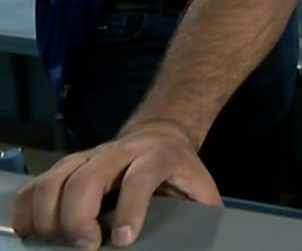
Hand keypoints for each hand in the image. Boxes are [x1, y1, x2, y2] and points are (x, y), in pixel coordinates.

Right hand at [12, 120, 220, 249]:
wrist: (161, 135)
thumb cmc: (179, 171)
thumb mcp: (199, 187)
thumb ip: (201, 210)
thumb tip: (202, 236)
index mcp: (156, 156)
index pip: (139, 178)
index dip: (130, 209)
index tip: (123, 241)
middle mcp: (117, 153)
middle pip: (87, 178)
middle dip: (79, 217)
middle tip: (86, 247)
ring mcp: (86, 157)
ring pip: (54, 180)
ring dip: (49, 216)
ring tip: (60, 243)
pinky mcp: (64, 166)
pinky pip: (35, 186)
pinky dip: (27, 212)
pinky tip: (34, 233)